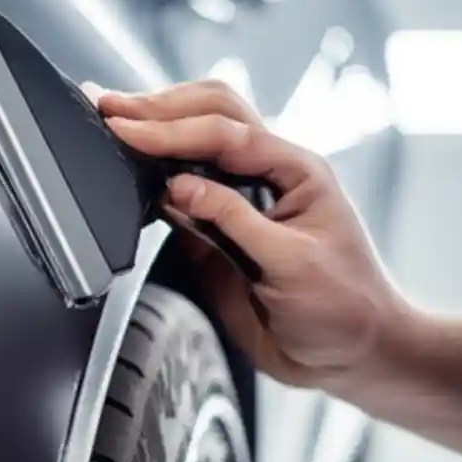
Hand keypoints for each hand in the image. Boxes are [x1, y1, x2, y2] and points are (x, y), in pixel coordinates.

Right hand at [98, 81, 411, 391]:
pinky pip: (186, 189)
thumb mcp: (292, 263)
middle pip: (212, 114)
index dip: (172, 128)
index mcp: (295, 171)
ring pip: (198, 142)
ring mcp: (244, 200)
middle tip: (109, 108)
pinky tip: (133, 166)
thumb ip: (233, 221)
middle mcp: (269, 176)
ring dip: (158, 128)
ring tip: (114, 122)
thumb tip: (178, 187)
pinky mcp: (222, 230)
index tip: (126, 128)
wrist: (352, 353)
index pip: (225, 133)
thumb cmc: (343, 308)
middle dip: (159, 108)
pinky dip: (157, 172)